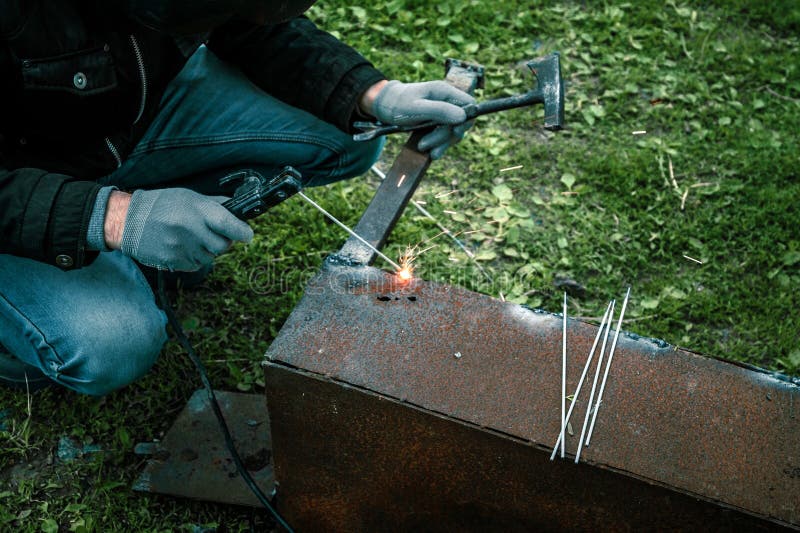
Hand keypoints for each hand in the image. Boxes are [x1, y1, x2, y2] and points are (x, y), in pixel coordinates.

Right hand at [113, 188, 253, 271]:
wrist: (127, 220)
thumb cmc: (162, 205)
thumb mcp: (189, 196)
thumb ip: (215, 204)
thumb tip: (238, 207)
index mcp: (197, 210)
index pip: (229, 225)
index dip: (242, 231)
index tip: (247, 234)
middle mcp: (191, 230)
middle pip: (223, 246)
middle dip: (224, 241)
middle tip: (215, 234)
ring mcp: (182, 248)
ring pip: (210, 257)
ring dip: (208, 250)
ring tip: (193, 238)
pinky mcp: (173, 261)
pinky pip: (196, 265)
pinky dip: (195, 258)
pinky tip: (184, 246)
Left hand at [365, 80, 474, 158]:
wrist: (384, 107)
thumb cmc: (398, 104)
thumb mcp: (417, 108)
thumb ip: (439, 110)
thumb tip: (463, 117)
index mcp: (444, 91)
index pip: (469, 104)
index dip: (466, 119)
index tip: (454, 131)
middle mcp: (447, 101)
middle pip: (460, 121)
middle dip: (446, 136)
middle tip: (426, 145)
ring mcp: (443, 112)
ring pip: (452, 131)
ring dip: (441, 143)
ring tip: (423, 148)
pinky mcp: (437, 122)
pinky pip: (444, 136)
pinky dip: (438, 145)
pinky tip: (430, 152)